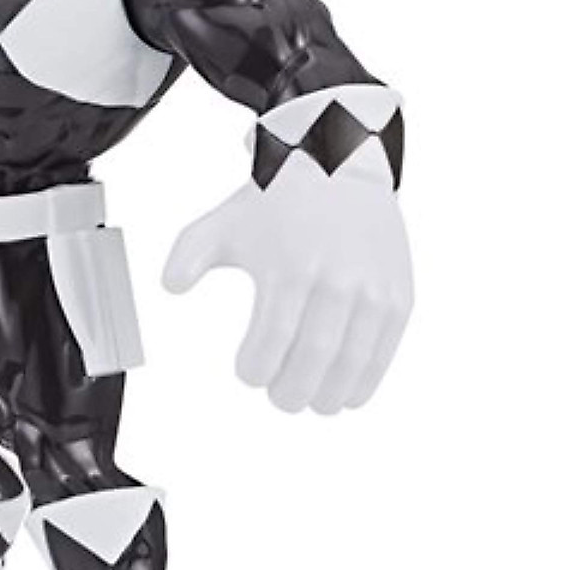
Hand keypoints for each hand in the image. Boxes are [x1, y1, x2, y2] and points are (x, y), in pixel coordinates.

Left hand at [163, 156, 412, 414]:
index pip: (271, 340)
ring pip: (352, 362)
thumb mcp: (223, 224)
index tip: (248, 373)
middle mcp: (334, 280)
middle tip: (279, 398)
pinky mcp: (397, 295)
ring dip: (330, 394)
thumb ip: (190, 255)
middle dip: (292, 391)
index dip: (257, 369)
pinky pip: (384, 351)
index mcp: (289, 267)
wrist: (337, 167)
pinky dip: (366, 381)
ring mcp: (371, 290)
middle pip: (314, 358)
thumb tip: (171, 286)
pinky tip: (347, 394)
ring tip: (312, 402)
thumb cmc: (275, 204)